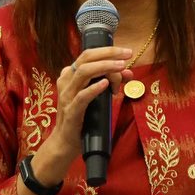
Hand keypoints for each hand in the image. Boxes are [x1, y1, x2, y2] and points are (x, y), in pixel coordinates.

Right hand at [32, 46, 133, 180]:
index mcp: (70, 75)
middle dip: (108, 53)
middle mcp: (66, 82)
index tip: (126, 53)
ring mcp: (67, 96)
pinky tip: (106, 85)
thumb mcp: (96, 97)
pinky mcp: (71, 111)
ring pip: (83, 73)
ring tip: (121, 67)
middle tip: (127, 54)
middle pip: (85, 58)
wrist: (66, 142)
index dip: (108, 51)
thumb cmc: (81, 118)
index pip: (88, 55)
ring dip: (104, 67)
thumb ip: (110, 83)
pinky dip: (94, 88)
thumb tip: (128, 73)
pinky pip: (82, 97)